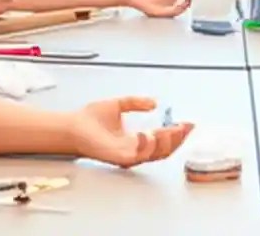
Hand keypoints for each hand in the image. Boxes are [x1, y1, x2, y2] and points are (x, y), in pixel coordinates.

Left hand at [71, 97, 194, 167]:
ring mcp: (127, 155)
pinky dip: (144, 146)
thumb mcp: (119, 104)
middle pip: (163, 151)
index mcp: (136, 140)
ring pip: (153, 155)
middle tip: (182, 128)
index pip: (162, 141)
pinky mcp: (117, 157)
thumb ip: (136, 102)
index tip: (187, 123)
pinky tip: (147, 134)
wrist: (72, 126)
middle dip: (176, 140)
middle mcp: (134, 150)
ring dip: (164, 143)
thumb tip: (154, 102)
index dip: (177, 134)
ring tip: (166, 130)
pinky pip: (136, 156)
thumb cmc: (90, 120)